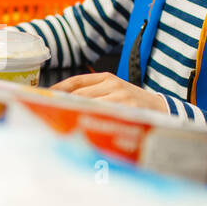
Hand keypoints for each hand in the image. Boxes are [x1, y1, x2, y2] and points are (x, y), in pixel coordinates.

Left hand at [49, 71, 167, 112]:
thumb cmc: (134, 103)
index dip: (58, 88)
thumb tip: (65, 102)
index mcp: (107, 77)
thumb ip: (94, 94)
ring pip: (88, 104)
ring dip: (73, 114)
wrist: (161, 109)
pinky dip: (90, 121)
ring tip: (59, 123)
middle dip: (62, 104)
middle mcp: (112, 84)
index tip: (44, 95)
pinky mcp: (126, 108)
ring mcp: (119, 96)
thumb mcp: (115, 91)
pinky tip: (80, 128)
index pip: (76, 81)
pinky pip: (102, 115)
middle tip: (48, 113)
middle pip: (79, 94)